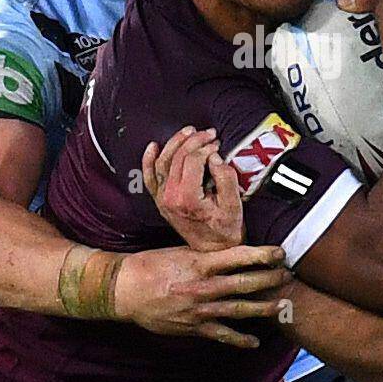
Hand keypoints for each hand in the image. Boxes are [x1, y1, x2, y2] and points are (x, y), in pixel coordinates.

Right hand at [113, 243, 289, 347]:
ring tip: (283, 305)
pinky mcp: (193, 327)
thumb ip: (206, 254)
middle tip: (288, 275)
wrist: (125, 290)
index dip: (262, 254)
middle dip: (269, 280)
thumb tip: (232, 250)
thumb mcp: (180, 251)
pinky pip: (221, 335)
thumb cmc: (152, 265)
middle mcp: (203, 287)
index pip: (238, 257)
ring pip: (238, 309)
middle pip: (244, 283)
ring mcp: (199, 310)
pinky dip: (239, 339)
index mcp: (199, 264)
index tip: (280, 252)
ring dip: (263, 308)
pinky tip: (255, 341)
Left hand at [143, 126, 241, 250]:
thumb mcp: (234, 204)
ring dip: (175, 143)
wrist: (213, 250)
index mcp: (187, 198)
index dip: (206, 147)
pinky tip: (153, 145)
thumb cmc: (225, 228)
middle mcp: (170, 198)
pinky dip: (148, 160)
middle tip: (209, 133)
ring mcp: (163, 199)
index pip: (193, 160)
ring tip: (190, 132)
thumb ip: (226, 178)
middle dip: (194, 140)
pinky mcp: (160, 200)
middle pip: (178, 157)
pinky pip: (149, 177)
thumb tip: (215, 158)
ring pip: (162, 162)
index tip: (218, 145)